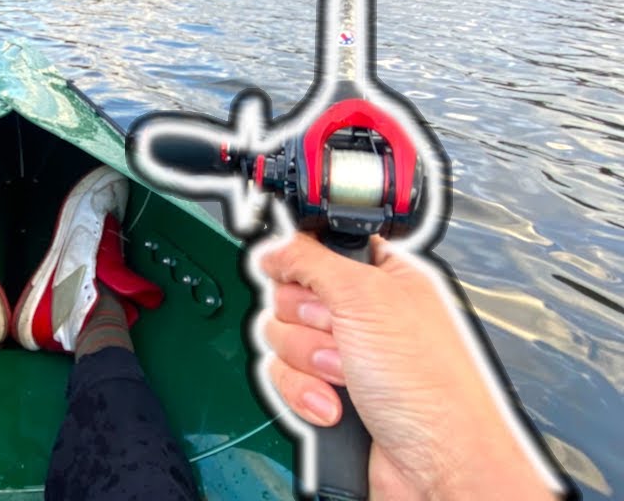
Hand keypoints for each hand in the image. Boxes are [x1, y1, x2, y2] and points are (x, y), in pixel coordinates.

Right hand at [256, 232, 558, 499]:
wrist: (437, 466)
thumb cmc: (432, 387)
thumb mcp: (367, 299)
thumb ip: (312, 260)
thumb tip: (276, 247)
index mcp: (381, 279)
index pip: (318, 251)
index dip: (304, 267)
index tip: (307, 283)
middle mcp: (361, 316)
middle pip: (288, 297)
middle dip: (307, 325)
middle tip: (342, 339)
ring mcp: (343, 357)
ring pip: (281, 340)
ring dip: (308, 364)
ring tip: (347, 379)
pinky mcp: (327, 393)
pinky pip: (283, 379)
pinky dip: (305, 394)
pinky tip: (336, 406)